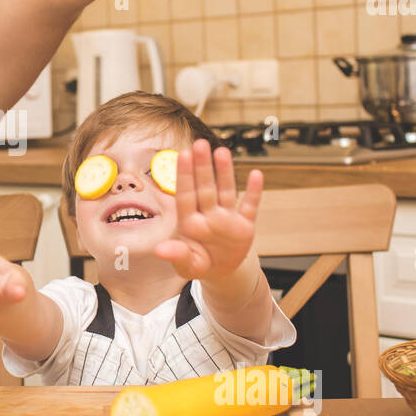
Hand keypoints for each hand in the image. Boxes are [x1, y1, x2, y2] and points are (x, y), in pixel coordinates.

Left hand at [155, 140, 262, 282]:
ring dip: (224, 172)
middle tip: (200, 143)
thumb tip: (159, 250)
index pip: (186, 195)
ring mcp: (227, 217)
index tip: (183, 154)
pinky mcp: (245, 225)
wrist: (220, 272)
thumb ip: (176, 255)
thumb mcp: (186, 264)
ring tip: (222, 152)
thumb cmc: (198, 263)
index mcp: (190, 222)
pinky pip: (250, 206)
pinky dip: (253, 192)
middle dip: (202, 166)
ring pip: (225, 191)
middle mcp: (208, 215)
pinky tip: (256, 174)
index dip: (184, 175)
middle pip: (205, 187)